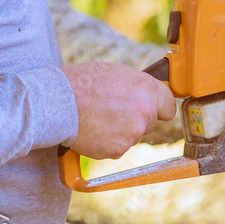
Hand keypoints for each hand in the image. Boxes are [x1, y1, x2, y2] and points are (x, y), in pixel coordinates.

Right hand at [61, 63, 176, 159]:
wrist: (56, 102)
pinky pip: (118, 147)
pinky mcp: (118, 149)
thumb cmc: (82, 83)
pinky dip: (107, 142)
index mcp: (148, 91)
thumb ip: (139, 87)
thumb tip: (150, 96)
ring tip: (98, 117)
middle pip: (149, 123)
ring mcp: (132, 134)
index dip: (158, 107)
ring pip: (133, 135)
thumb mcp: (118, 74)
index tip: (152, 108)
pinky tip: (93, 129)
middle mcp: (145, 113)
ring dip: (120, 130)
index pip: (168, 107)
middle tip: (112, 109)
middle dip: (135, 119)